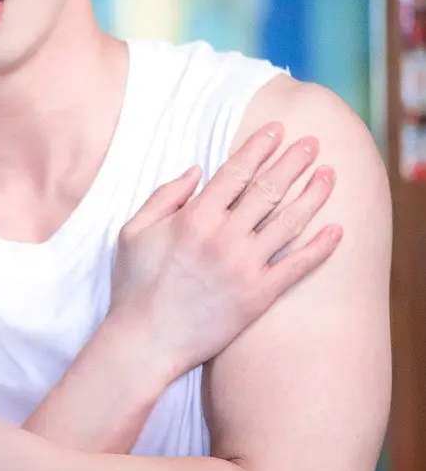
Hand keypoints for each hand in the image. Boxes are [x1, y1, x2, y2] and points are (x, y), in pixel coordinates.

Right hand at [108, 123, 341, 383]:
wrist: (145, 341)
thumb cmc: (135, 285)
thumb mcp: (133, 231)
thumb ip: (164, 195)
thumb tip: (197, 169)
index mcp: (194, 217)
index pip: (236, 172)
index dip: (259, 147)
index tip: (276, 129)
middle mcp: (224, 238)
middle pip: (268, 190)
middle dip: (293, 162)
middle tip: (313, 142)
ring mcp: (244, 267)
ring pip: (288, 222)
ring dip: (312, 195)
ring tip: (330, 175)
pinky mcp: (258, 296)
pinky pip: (296, 267)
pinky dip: (319, 248)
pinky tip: (336, 230)